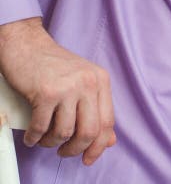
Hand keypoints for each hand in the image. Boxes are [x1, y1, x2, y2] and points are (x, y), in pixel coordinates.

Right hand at [0, 17, 115, 165]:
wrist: (27, 45)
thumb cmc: (52, 66)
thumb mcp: (82, 83)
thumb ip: (96, 109)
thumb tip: (109, 141)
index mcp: (101, 81)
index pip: (107, 122)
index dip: (99, 146)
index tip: (89, 158)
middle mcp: (88, 83)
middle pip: (89, 131)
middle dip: (75, 149)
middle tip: (64, 152)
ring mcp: (67, 87)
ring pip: (64, 132)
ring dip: (52, 143)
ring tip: (45, 139)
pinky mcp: (45, 92)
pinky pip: (41, 127)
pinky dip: (35, 138)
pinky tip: (32, 137)